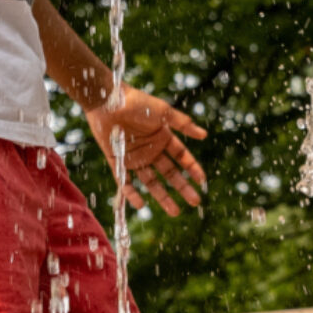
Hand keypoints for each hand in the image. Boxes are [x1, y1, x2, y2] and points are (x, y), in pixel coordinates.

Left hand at [84, 86, 208, 216]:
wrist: (107, 100)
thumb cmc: (137, 102)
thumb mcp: (163, 112)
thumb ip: (183, 124)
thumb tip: (204, 135)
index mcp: (163, 137)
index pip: (181, 157)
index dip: (192, 169)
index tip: (202, 182)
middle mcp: (150, 150)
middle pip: (170, 173)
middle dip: (182, 188)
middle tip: (195, 202)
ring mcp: (134, 157)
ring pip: (151, 182)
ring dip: (163, 196)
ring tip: (175, 211)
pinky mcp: (117, 161)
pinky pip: (125, 181)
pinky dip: (132, 194)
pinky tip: (141, 205)